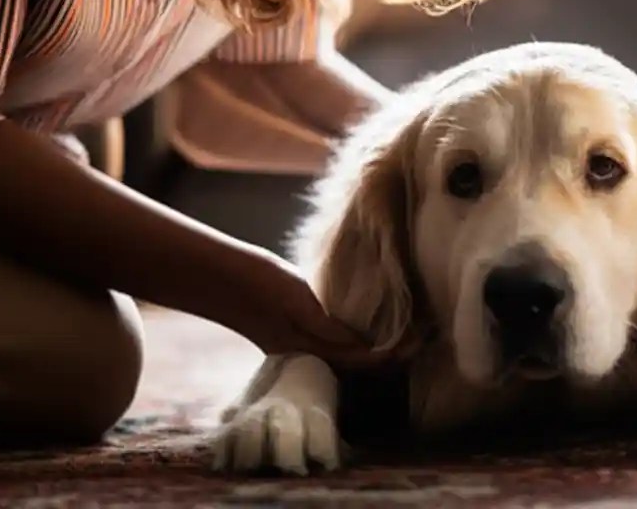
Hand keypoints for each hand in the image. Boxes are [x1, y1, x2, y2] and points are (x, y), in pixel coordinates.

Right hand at [252, 262, 410, 371]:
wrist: (217, 274)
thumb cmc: (257, 281)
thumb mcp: (297, 300)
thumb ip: (328, 327)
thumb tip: (365, 348)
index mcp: (306, 348)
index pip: (361, 360)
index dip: (392, 354)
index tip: (419, 341)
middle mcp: (303, 352)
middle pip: (355, 363)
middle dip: (387, 355)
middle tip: (419, 338)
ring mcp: (295, 344)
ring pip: (344, 354)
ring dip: (372, 347)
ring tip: (401, 332)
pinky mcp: (289, 332)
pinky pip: (329, 342)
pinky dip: (352, 338)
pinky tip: (363, 326)